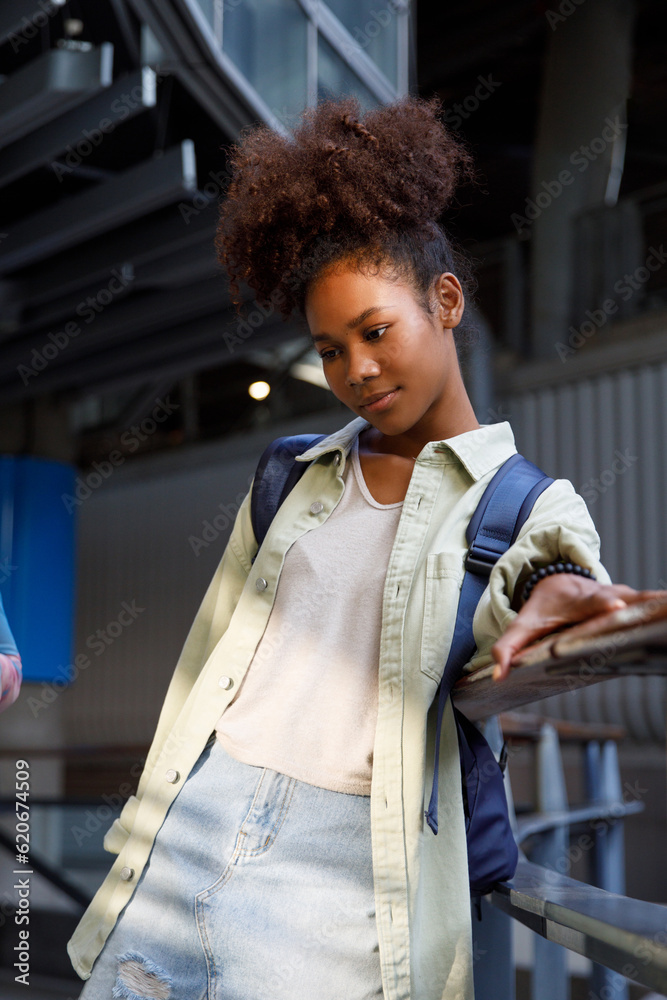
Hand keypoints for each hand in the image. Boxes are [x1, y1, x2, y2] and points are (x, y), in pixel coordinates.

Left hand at [491, 574, 661, 681]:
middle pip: (625, 599)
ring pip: (643, 601)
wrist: (558, 581)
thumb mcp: (522, 625)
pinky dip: (662, 611)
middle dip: (639, 604)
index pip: (591, 602)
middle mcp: (604, 595)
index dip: (603, 604)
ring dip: (658, 607)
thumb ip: (508, 648)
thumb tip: (499, 677)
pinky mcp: (634, 602)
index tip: (615, 606)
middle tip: (658, 609)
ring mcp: (622, 597)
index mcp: (577, 600)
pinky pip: (651, 607)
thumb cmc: (543, 610)